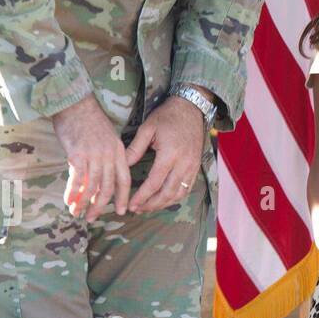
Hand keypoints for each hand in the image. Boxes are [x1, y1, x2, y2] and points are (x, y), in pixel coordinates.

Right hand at [50, 95, 130, 220]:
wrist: (76, 105)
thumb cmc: (89, 121)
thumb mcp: (107, 137)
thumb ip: (107, 156)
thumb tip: (101, 176)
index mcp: (118, 151)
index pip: (124, 179)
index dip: (123, 197)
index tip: (123, 211)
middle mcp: (108, 155)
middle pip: (108, 186)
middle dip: (101, 205)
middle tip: (93, 218)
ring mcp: (93, 155)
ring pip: (92, 186)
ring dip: (84, 202)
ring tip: (77, 213)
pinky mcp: (77, 155)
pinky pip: (77, 179)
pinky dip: (73, 192)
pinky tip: (68, 201)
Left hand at [124, 91, 208, 213]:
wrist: (191, 108)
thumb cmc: (167, 116)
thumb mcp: (147, 129)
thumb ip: (134, 149)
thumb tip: (121, 166)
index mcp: (170, 154)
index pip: (154, 183)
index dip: (141, 197)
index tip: (131, 205)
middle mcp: (184, 163)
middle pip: (167, 193)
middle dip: (151, 204)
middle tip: (137, 210)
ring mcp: (192, 165)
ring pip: (179, 193)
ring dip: (163, 203)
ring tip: (148, 207)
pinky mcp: (197, 166)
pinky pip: (187, 188)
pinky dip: (175, 197)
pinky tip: (164, 199)